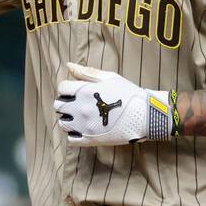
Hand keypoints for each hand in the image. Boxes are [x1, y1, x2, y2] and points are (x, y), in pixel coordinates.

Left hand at [53, 62, 176, 145]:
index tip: (75, 91)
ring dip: (67, 119)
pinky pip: (71, 139)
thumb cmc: (129, 93)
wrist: (146, 115)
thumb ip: (87, 72)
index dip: (67, 88)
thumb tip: (68, 65)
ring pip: (62, 123)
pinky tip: (82, 129)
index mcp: (84, 91)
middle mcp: (80, 108)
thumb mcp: (109, 77)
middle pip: (58, 106)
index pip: (62, 88)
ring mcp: (84, 126)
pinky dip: (73, 134)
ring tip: (78, 117)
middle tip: (76, 103)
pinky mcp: (90, 140)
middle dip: (64, 102)